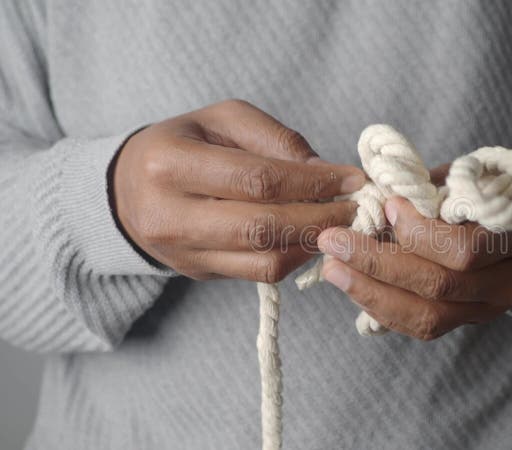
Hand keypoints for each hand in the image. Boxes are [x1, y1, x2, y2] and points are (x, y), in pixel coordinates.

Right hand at [112, 99, 364, 281]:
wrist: (128, 190)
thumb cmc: (182, 144)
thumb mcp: (221, 120)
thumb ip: (274, 138)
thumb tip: (325, 170)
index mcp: (170, 164)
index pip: (258, 180)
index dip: (313, 182)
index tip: (351, 178)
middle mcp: (170, 215)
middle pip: (263, 226)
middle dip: (320, 217)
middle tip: (355, 207)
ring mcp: (182, 253)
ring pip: (265, 259)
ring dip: (313, 242)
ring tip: (340, 223)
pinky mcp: (198, 273)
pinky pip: (259, 274)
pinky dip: (295, 256)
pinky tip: (312, 236)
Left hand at [317, 178, 511, 339]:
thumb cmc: (504, 191)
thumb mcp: (479, 177)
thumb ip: (433, 188)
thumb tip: (373, 190)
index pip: (464, 249)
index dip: (418, 232)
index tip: (386, 205)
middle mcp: (511, 283)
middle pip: (439, 286)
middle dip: (377, 264)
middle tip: (333, 241)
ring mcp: (492, 308)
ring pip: (427, 316)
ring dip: (372, 293)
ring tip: (334, 268)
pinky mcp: (471, 320)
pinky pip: (424, 326)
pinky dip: (385, 308)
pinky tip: (356, 287)